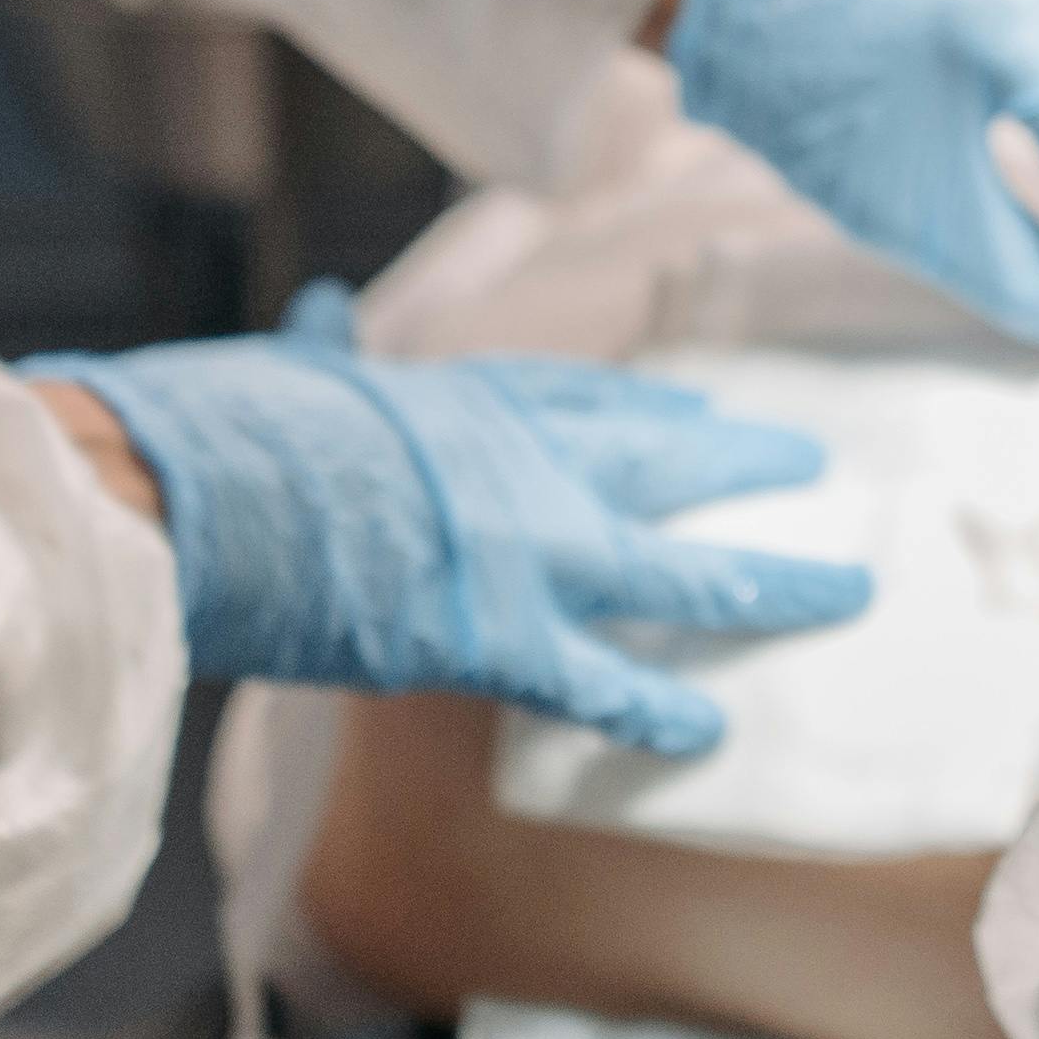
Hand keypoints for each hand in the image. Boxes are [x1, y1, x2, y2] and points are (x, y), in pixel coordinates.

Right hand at [16, 332, 869, 755]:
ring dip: (767, 580)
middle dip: (738, 457)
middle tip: (806, 460)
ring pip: (679, 564)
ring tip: (843, 589)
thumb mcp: (294, 370)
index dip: (644, 409)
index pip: (580, 396)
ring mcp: (525, 543)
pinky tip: (711, 731)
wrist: (194, 490)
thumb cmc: (223, 425)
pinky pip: (602, 680)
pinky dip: (655, 707)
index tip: (697, 411)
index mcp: (464, 393)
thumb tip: (334, 307)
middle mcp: (520, 457)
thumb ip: (331, 354)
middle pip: (659, 453)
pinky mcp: (500, 632)